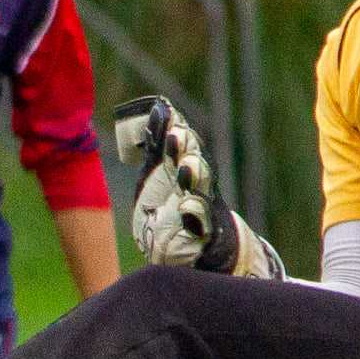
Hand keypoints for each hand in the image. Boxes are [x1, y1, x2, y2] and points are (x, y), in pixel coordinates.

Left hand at [112, 95, 284, 279]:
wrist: (199, 251)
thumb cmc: (173, 208)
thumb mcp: (158, 175)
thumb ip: (155, 147)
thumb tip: (156, 107)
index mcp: (185, 167)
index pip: (182, 143)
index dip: (174, 128)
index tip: (164, 111)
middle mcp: (198, 185)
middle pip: (195, 160)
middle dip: (186, 149)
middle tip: (174, 135)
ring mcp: (203, 210)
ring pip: (202, 189)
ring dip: (195, 177)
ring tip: (185, 168)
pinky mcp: (203, 234)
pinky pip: (202, 225)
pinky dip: (196, 216)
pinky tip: (187, 206)